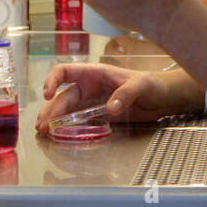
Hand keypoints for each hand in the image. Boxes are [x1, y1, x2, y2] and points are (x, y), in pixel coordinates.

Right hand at [35, 63, 196, 132]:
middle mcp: (89, 87)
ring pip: (66, 110)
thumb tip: (110, 107)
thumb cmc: (153, 84)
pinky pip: (77, 121)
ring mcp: (92, 102)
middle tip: (42, 126)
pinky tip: (59, 135)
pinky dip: (66, 127)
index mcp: (95, 74)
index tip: (48, 95)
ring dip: (54, 120)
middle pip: (63, 97)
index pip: (65, 71)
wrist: (163, 98)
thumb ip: (126, 94)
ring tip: (44, 132)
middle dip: (50, 110)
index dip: (53, 81)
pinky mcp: (98, 115)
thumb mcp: (141, 85)